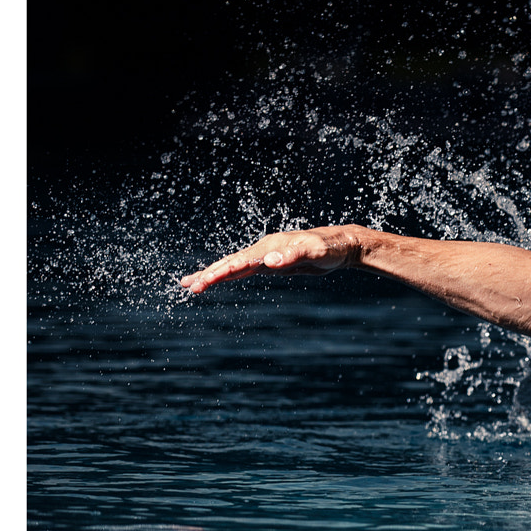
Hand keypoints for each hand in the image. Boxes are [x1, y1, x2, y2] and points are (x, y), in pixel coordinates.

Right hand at [179, 226, 360, 294]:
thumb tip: (268, 262)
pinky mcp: (273, 263)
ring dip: (215, 274)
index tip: (202, 282)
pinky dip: (232, 274)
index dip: (220, 272)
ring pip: (235, 266)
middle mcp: (264, 250)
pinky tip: (222, 279)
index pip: (239, 262)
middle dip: (210, 274)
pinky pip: (246, 270)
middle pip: (231, 263)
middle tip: (188, 286)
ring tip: (193, 283)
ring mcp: (267, 256)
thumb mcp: (315, 253)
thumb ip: (292, 256)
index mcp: (269, 247)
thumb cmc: (331, 248)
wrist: (343, 244)